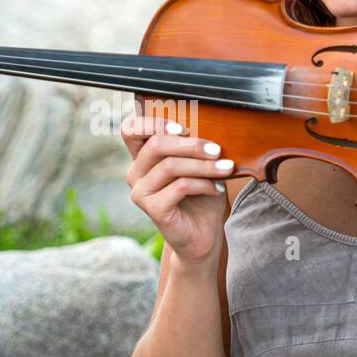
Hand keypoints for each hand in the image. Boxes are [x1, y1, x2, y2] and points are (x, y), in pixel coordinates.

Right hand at [121, 101, 233, 266]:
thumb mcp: (197, 164)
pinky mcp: (153, 209)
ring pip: (170, 166)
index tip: (184, 127)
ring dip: (203, 165)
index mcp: (142, 158)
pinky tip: (216, 188)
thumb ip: (191, 146)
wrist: (203, 234)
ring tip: (225, 168)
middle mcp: (135, 173)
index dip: (153, 122)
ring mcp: (140, 192)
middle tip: (217, 149)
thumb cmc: (201, 195)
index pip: (130, 129)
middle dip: (191, 144)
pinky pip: (180, 186)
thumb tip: (207, 124)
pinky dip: (203, 184)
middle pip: (156, 144)